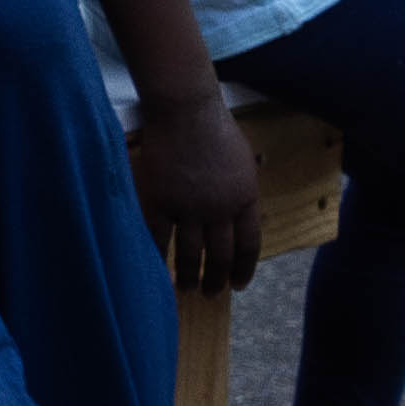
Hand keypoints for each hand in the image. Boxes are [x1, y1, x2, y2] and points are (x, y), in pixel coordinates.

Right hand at [128, 90, 259, 293]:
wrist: (185, 112)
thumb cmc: (215, 129)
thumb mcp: (243, 163)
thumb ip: (240, 192)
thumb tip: (236, 215)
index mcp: (245, 199)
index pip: (249, 245)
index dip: (244, 269)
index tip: (238, 285)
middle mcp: (220, 209)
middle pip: (221, 255)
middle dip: (217, 279)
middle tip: (211, 293)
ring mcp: (189, 208)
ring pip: (191, 253)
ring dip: (188, 275)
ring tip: (185, 288)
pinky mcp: (161, 201)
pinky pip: (159, 237)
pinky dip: (157, 255)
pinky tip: (155, 267)